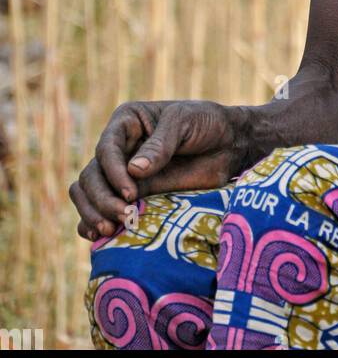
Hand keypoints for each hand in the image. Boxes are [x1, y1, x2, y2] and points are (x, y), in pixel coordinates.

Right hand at [69, 99, 250, 241]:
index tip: (130, 193)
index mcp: (127, 123)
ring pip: (88, 194)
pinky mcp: (132, 197)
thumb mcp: (184, 122)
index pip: (106, 149)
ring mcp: (123, 175)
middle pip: (91, 176)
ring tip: (110, 230)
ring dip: (94, 213)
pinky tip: (100, 235)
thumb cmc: (207, 123)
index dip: (112, 173)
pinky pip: (100, 211)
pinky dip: (92, 223)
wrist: (229, 145)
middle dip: (101, 199)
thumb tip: (133, 171)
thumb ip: (161, 144)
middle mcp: (119, 149)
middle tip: (123, 217)